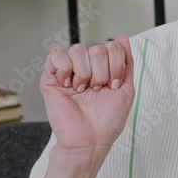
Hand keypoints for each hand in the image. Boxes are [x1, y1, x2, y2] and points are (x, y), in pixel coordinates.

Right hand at [40, 36, 135, 154]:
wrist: (90, 140)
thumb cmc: (107, 121)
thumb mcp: (126, 89)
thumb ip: (126, 62)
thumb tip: (123, 38)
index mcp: (103, 69)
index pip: (112, 47)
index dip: (116, 65)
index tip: (113, 86)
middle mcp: (86, 67)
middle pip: (97, 47)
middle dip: (102, 72)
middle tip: (97, 90)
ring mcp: (68, 71)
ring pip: (78, 49)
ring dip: (85, 73)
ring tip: (82, 89)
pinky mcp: (51, 77)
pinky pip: (56, 54)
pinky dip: (65, 68)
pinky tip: (68, 84)